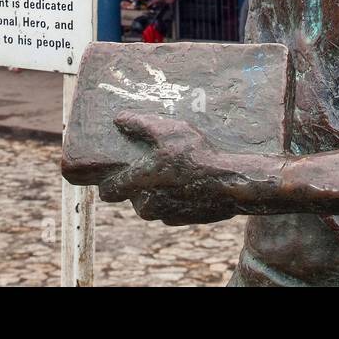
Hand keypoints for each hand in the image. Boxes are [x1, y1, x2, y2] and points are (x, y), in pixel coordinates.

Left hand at [98, 112, 241, 223]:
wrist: (230, 182)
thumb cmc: (197, 155)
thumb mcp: (168, 130)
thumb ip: (140, 124)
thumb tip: (118, 119)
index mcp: (138, 182)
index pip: (108, 191)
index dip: (108, 181)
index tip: (112, 172)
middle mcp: (147, 204)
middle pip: (132, 196)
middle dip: (139, 182)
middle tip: (153, 164)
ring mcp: (165, 215)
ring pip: (152, 203)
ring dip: (158, 190)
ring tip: (174, 170)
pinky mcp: (182, 220)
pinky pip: (170, 209)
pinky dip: (175, 198)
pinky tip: (188, 182)